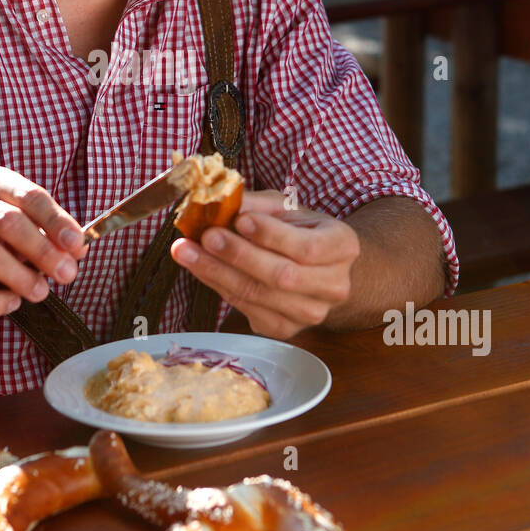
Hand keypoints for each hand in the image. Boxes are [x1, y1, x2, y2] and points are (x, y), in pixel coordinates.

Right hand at [0, 167, 88, 324]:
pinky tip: (11, 303)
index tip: (76, 245)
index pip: (28, 194)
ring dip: (21, 278)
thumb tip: (78, 248)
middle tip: (67, 275)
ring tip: (40, 292)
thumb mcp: (31, 234)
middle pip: (7, 221)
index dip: (56, 221)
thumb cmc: (1, 244)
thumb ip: (55, 238)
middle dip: (43, 251)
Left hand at [170, 189, 358, 341]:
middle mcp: (334, 286)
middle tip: (205, 236)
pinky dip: (219, 287)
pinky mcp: (285, 330)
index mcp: (342, 247)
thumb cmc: (299, 232)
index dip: (272, 236)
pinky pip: (247, 309)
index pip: (308, 247)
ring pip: (259, 295)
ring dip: (218, 272)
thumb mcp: (286, 209)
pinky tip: (201, 268)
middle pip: (282, 276)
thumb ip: (257, 204)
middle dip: (238, 255)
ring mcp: (311, 313)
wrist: (317, 270)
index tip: (240, 220)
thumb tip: (222, 201)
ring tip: (186, 251)